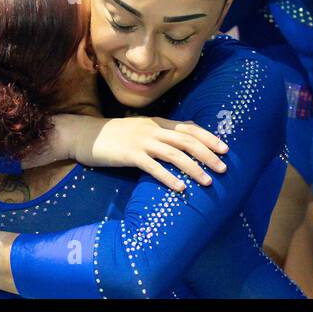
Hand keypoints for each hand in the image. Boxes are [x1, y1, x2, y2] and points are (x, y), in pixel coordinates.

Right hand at [69, 116, 229, 191]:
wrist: (87, 135)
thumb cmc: (116, 135)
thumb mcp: (143, 128)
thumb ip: (164, 130)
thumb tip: (189, 132)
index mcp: (158, 122)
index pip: (190, 128)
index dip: (209, 138)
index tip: (225, 149)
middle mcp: (153, 130)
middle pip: (187, 141)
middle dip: (208, 154)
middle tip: (223, 168)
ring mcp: (142, 141)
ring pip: (174, 154)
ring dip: (193, 168)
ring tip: (207, 182)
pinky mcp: (130, 155)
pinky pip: (153, 167)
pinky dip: (169, 178)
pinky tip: (180, 188)